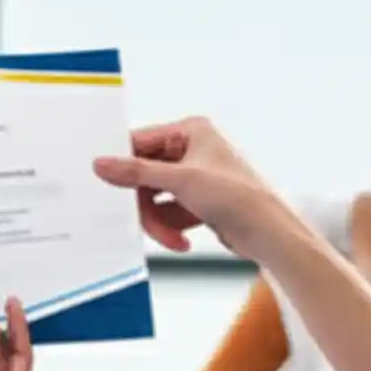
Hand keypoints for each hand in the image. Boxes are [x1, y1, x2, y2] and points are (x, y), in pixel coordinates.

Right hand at [93, 116, 303, 259]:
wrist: (268, 234)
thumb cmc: (238, 196)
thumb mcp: (180, 181)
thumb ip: (136, 173)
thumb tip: (102, 164)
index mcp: (191, 130)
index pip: (140, 143)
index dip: (124, 165)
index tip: (108, 183)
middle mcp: (192, 149)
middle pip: (145, 176)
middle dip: (147, 206)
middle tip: (144, 222)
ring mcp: (194, 177)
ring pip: (154, 198)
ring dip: (159, 222)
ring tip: (172, 238)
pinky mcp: (197, 201)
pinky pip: (167, 213)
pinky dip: (170, 228)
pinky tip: (180, 240)